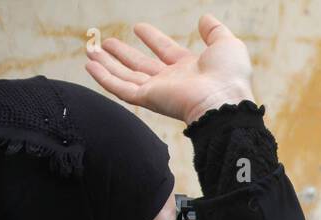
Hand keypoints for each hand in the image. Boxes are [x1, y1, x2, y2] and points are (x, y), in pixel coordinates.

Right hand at [85, 15, 252, 124]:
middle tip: (107, 43)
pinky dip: (104, 78)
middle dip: (124, 54)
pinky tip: (90, 66)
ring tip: (91, 51)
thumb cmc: (230, 75)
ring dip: (108, 64)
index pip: (166, 51)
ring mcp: (159, 91)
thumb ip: (214, 31)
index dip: (153, 39)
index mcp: (190, 68)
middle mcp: (172, 81)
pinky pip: (121, 89)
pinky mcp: (149, 99)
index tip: (138, 27)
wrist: (225, 99)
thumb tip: (205, 19)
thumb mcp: (226, 44)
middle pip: (141, 66)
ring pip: (126, 76)